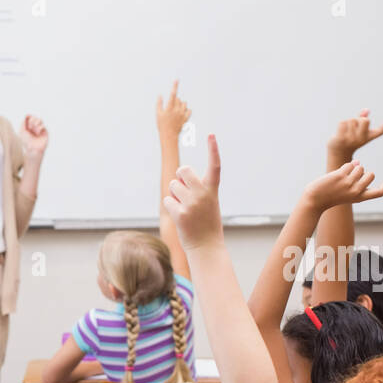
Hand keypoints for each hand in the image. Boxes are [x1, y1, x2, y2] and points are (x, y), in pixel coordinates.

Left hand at [23, 114, 47, 154]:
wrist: (33, 149)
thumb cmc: (26, 142)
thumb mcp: (22, 131)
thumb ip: (23, 123)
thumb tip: (26, 115)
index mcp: (27, 127)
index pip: (29, 118)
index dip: (28, 116)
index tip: (27, 116)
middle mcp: (34, 128)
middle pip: (34, 117)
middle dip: (32, 120)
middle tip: (30, 126)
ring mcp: (39, 129)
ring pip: (40, 120)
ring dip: (36, 122)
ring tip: (33, 127)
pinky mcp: (44, 132)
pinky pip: (42, 125)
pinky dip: (39, 128)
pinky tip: (37, 133)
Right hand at [156, 80, 190, 140]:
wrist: (169, 135)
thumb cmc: (162, 125)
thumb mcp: (158, 114)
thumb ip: (159, 104)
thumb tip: (160, 95)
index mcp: (169, 108)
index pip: (172, 94)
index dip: (174, 86)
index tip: (177, 80)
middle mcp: (176, 110)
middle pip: (178, 99)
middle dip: (175, 100)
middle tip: (170, 108)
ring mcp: (182, 114)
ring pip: (184, 103)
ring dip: (181, 105)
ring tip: (176, 111)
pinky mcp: (186, 118)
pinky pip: (189, 110)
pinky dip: (186, 110)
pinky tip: (182, 114)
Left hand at [162, 134, 222, 249]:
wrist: (207, 247)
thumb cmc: (206, 224)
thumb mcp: (208, 203)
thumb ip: (197, 189)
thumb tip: (177, 178)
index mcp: (212, 190)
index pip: (215, 166)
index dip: (213, 149)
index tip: (210, 135)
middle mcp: (203, 193)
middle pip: (182, 170)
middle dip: (179, 178)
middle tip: (183, 192)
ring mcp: (192, 203)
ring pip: (172, 186)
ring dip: (174, 195)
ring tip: (184, 209)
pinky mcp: (181, 213)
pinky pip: (167, 200)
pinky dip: (170, 207)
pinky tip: (180, 218)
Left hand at [303, 160, 382, 211]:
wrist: (314, 200)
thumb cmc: (330, 196)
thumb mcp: (346, 192)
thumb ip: (355, 180)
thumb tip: (358, 162)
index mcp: (360, 198)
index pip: (380, 192)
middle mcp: (356, 191)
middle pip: (371, 175)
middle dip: (364, 172)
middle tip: (352, 176)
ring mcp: (349, 183)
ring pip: (360, 167)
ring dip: (353, 168)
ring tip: (342, 176)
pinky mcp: (341, 176)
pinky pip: (350, 164)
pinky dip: (345, 167)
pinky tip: (337, 174)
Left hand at [327, 109, 382, 158]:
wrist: (338, 153)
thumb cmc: (349, 140)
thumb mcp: (357, 130)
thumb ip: (361, 119)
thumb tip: (367, 110)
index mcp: (368, 137)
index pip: (381, 130)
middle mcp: (362, 139)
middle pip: (365, 120)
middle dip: (359, 119)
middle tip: (354, 126)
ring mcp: (351, 140)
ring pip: (352, 120)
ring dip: (348, 121)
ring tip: (346, 130)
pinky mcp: (341, 139)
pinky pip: (343, 122)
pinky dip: (341, 123)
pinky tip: (340, 130)